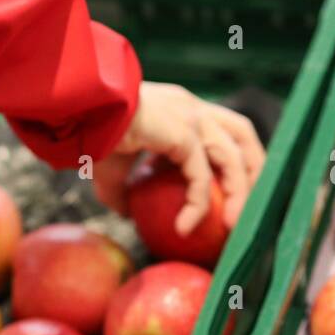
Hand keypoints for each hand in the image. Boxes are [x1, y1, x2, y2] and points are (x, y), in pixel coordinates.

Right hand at [94, 82, 264, 233]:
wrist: (80, 113)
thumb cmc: (91, 133)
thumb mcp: (112, 169)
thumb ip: (125, 190)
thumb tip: (129, 214)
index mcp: (180, 109)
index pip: (223, 128)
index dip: (235, 157)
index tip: (233, 190)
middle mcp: (191, 108)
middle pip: (242, 134)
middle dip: (254, 169)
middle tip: (248, 206)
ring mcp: (191, 117)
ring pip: (233, 156)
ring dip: (239, 194)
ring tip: (230, 227)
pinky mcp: (184, 133)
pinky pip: (201, 176)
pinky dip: (199, 204)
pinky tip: (185, 226)